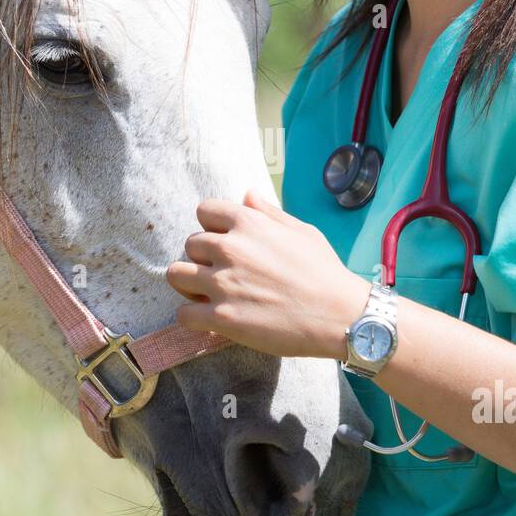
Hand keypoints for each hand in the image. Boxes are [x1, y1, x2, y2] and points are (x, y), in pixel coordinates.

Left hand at [165, 187, 370, 357]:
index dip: (213, 226)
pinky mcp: (221, 317)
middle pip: (190, 243)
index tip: (225, 242)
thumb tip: (247, 196)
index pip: (204, 210)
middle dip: (203, 257)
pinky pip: (183, 314)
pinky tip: (210, 319)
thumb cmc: (324, 272)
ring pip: (176, 274)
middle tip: (221, 273)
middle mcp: (230, 248)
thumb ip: (269, 213)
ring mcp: (222, 283)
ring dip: (188, 284)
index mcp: (248, 223)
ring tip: (206, 294)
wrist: (339, 315)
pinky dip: (192, 318)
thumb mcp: (301, 231)